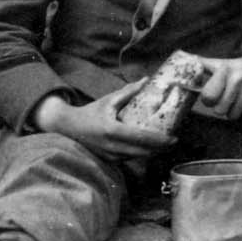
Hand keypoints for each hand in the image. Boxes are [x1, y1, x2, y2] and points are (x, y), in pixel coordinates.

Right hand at [31, 85, 175, 160]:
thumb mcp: (109, 100)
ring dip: (151, 152)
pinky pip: (129, 158)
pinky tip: (148, 147)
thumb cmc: (89, 112)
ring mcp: (110, 156)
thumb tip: (147, 80)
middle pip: (143, 152)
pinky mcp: (108, 160)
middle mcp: (112, 147)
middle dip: (160, 148)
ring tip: (164, 144)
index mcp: (113, 131)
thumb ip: (129, 91)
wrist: (68, 127)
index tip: (174, 138)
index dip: (160, 140)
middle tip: (173, 140)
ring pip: (137, 157)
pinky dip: (140, 153)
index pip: (142, 138)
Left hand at [194, 39, 241, 120]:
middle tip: (228, 97)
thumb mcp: (220, 64)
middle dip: (222, 107)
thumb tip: (179, 65)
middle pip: (220, 110)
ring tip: (239, 98)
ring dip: (234, 110)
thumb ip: (200, 65)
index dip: (208, 99)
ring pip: (233, 115)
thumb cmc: (238, 68)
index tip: (213, 95)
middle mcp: (238, 79)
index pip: (208, 97)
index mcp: (223, 70)